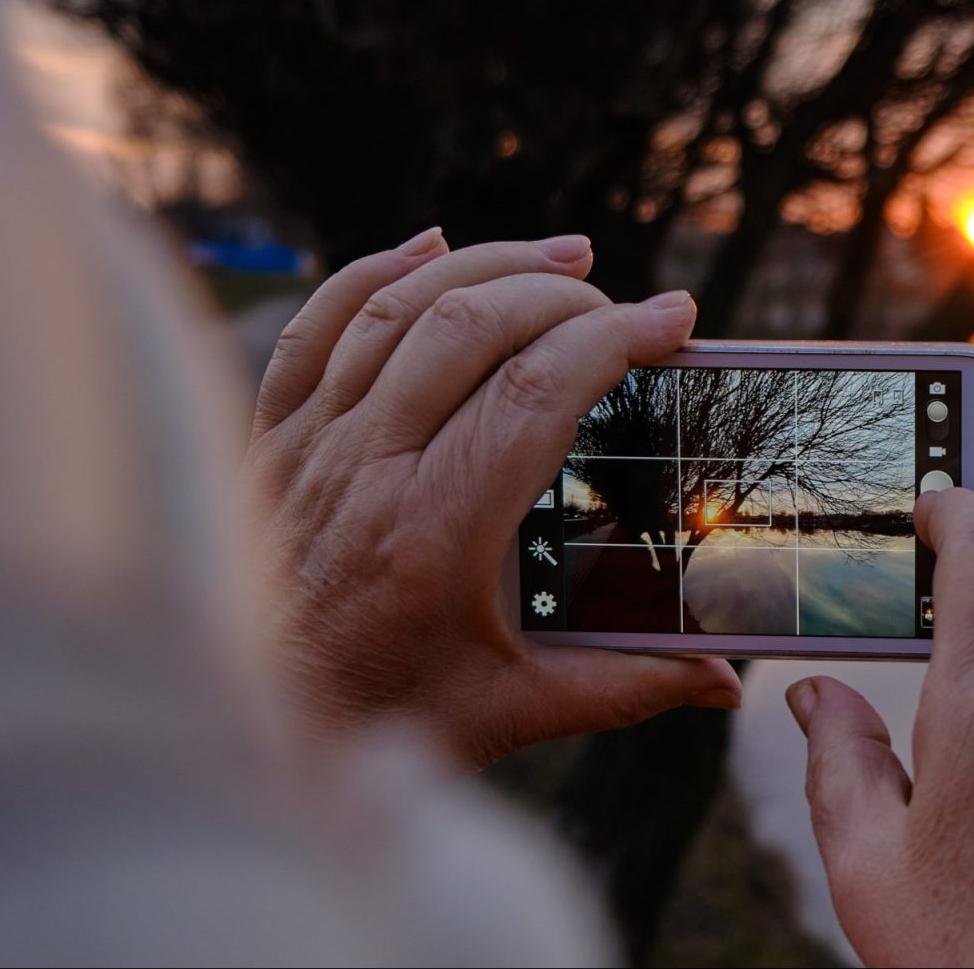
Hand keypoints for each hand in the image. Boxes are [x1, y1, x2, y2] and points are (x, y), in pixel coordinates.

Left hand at [244, 229, 738, 767]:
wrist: (246, 729)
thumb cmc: (382, 718)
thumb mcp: (513, 710)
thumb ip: (628, 684)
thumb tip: (727, 681)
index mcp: (433, 533)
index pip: (534, 392)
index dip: (615, 339)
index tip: (674, 323)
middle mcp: (362, 470)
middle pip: (470, 328)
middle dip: (564, 294)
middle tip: (628, 308)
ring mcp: (306, 445)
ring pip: (397, 307)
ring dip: (489, 265)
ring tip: (566, 257)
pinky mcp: (267, 438)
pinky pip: (318, 324)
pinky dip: (377, 270)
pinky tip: (434, 245)